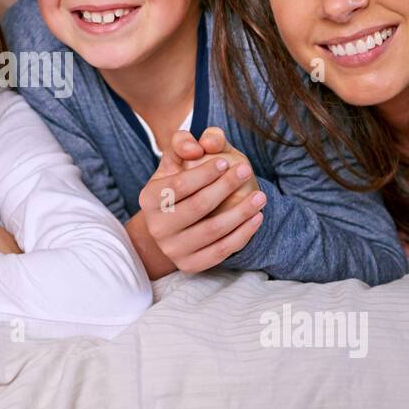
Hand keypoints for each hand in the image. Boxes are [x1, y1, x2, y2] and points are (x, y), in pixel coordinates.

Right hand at [136, 129, 266, 273]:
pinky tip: (256, 218)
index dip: (205, 173)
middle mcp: (156, 227)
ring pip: (212, 231)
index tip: (226, 161)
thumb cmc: (178, 185)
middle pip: (198, 207)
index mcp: (149, 199)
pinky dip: (243, 234)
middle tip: (246, 171)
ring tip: (260, 196)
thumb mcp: (175, 161)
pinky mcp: (189, 265)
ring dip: (241, 212)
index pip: (180, 185)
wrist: (173, 225)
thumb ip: (183, 143)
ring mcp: (172, 249)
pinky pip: (221, 251)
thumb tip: (197, 146)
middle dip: (226, 187)